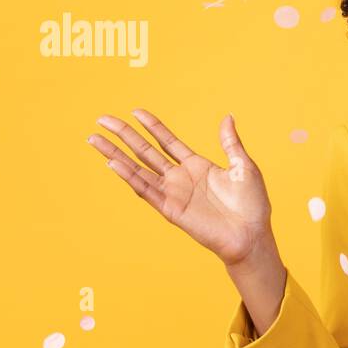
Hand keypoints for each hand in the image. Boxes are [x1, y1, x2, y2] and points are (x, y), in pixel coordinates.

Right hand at [88, 108, 275, 266]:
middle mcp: (181, 178)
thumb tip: (227, 117)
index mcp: (197, 166)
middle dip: (124, 135)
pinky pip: (146, 190)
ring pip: (137, 169)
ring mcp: (173, 193)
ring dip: (115, 155)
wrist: (252, 235)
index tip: (136, 111)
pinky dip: (129, 177)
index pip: (167, 141)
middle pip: (145, 152)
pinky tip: (114, 163)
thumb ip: (230, 143)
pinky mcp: (171, 209)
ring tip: (94, 139)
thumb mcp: (244, 167)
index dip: (152, 126)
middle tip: (103, 119)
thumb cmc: (252, 205)